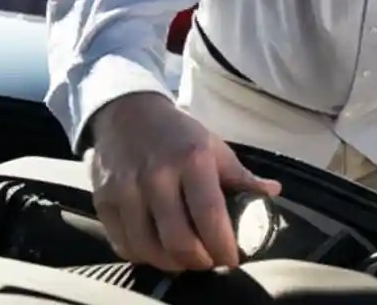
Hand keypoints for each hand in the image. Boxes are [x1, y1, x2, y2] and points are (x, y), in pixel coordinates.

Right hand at [86, 92, 280, 271]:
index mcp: (192, 159)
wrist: (127, 113)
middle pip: (178, 240)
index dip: (223, 246)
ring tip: (186, 259)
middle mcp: (156, 175)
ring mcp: (125, 190)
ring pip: (149, 249)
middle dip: (200, 261)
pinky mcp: (103, 201)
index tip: (232, 259)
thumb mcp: (213, 146)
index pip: (210, 215)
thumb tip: (273, 193)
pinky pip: (125, 245)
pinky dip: (144, 256)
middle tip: (209, 261)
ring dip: (172, 263)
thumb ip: (241, 175)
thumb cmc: (177, 134)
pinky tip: (158, 250)